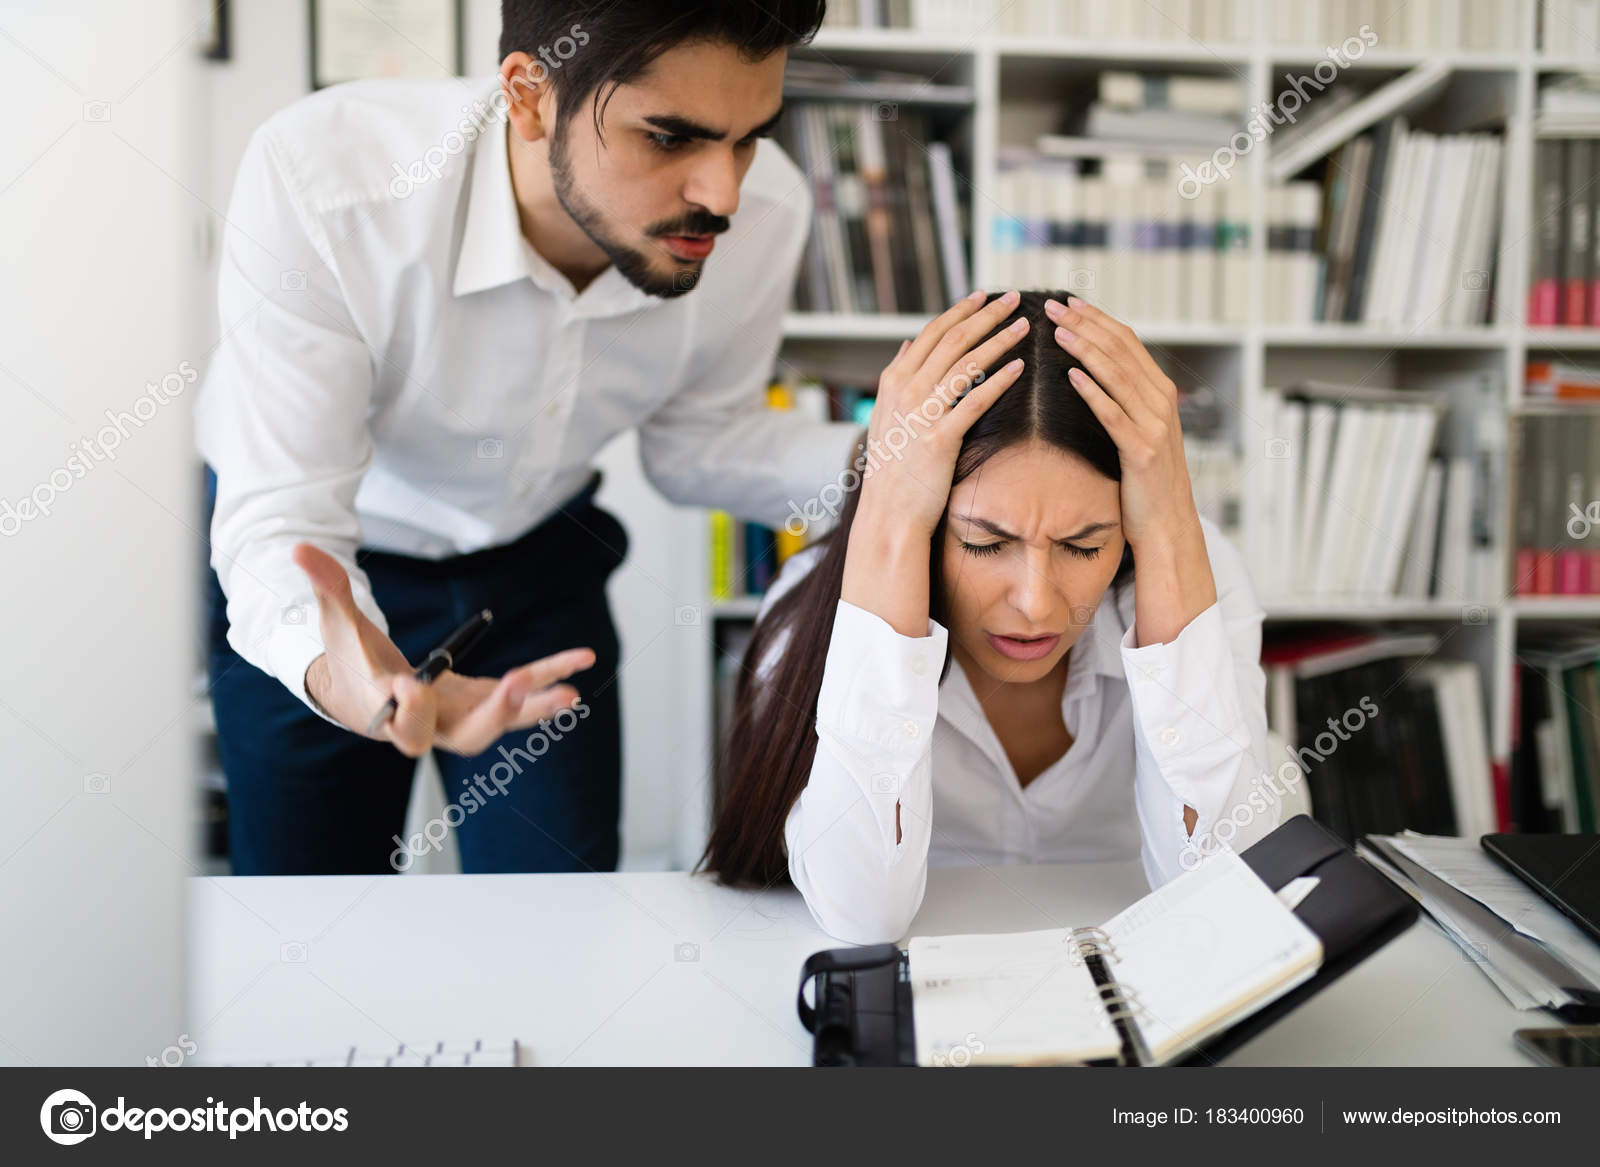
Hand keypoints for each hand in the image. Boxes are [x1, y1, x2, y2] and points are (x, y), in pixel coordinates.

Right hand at [294, 543, 593, 756]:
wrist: (366, 689)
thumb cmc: (350, 657)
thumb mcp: (336, 620)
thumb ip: (325, 586)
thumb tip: (299, 549)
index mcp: (390, 714)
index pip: (403, 723)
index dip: (409, 708)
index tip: (410, 682)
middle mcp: (431, 725)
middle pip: (464, 736)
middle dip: (493, 713)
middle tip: (514, 684)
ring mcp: (461, 716)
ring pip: (501, 722)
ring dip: (535, 707)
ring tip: (572, 691)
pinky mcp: (481, 702)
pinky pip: (519, 696)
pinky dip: (547, 680)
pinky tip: (578, 666)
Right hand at [857, 290, 1029, 536]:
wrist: (888, 513)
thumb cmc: (892, 468)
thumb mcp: (885, 416)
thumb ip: (896, 377)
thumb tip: (906, 344)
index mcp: (893, 382)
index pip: (931, 333)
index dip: (960, 311)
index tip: (984, 296)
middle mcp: (905, 391)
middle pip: (952, 340)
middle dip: (986, 316)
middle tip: (1013, 299)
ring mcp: (922, 414)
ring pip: (966, 364)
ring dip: (998, 340)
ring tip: (1024, 327)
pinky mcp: (940, 439)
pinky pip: (975, 401)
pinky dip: (999, 381)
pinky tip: (1020, 368)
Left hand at [1045, 297, 1214, 644]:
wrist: (1167, 526)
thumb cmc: (1143, 482)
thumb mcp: (1135, 433)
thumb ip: (1121, 402)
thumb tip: (1090, 374)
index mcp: (1158, 393)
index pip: (1127, 342)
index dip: (1096, 319)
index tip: (1067, 302)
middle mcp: (1162, 402)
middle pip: (1121, 351)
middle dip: (1086, 324)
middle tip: (1053, 304)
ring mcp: (1155, 426)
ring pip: (1118, 376)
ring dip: (1086, 349)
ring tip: (1056, 330)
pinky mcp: (1143, 451)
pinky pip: (1114, 415)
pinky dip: (1093, 391)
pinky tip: (1070, 375)